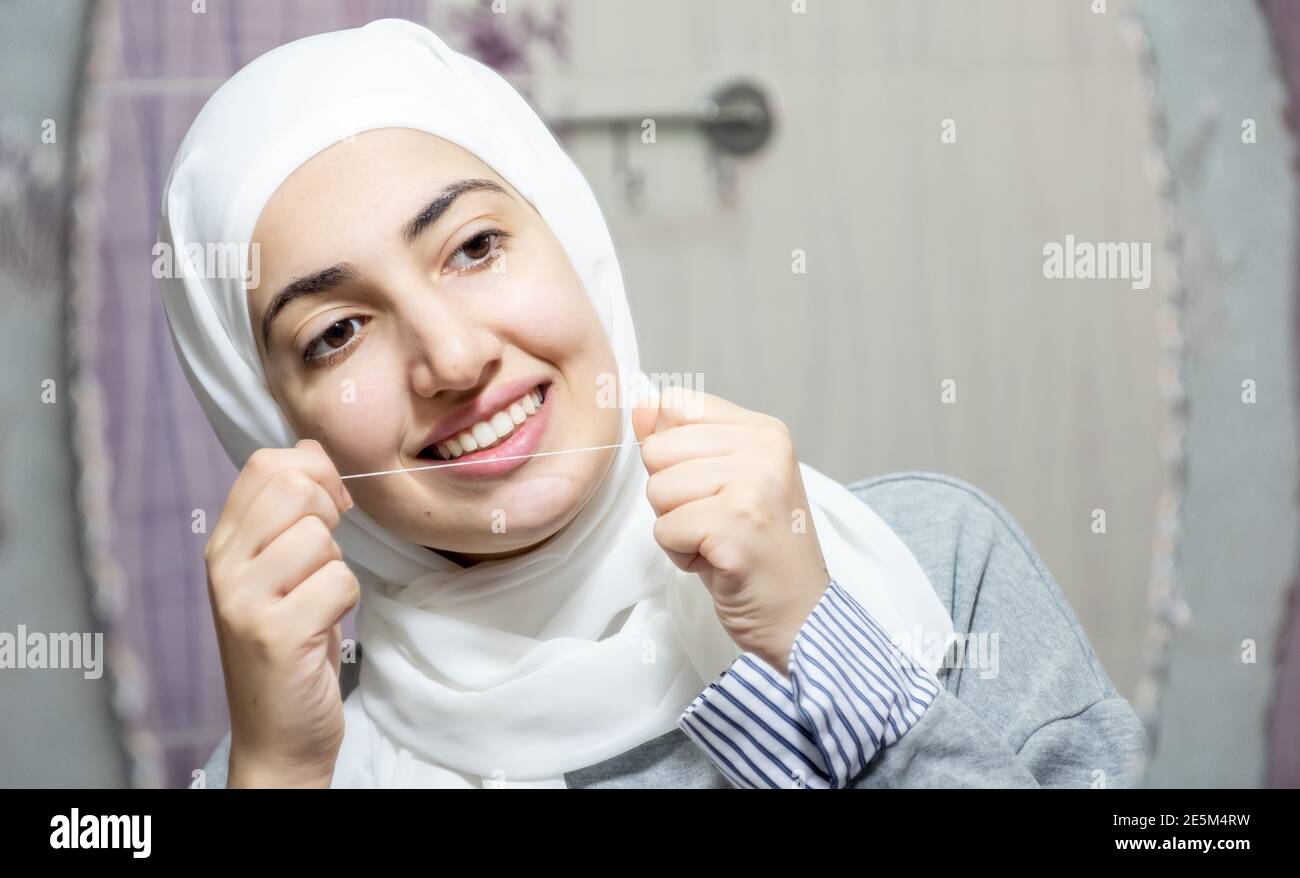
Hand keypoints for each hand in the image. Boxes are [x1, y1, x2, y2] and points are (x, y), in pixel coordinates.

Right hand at [203, 439, 358, 787]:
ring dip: (338, 568)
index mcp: (222, 544)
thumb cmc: (289, 643)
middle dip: (330, 514)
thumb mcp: (279, 570)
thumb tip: (310, 449)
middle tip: (324, 558)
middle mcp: (223, 567)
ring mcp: (244, 601)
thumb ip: (287, 512)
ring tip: (316, 602)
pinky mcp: (276, 634)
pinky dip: (346, 602)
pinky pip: (339, 582)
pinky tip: (323, 628)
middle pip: (294, 488)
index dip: (314, 472)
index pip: (264, 464)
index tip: (329, 507)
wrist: (278, 733)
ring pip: (321, 538)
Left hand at [632, 387, 829, 676]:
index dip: (672, 454)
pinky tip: (718, 562)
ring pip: (657, 490)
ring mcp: (755, 486)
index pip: (676, 404)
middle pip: (658, 450)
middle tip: (714, 523)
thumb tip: (640, 405)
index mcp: (764, 431)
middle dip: (670, 497)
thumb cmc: (759, 552)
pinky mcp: (738, 526)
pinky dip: (681, 556)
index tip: (709, 489)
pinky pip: (665, 529)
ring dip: (676, 528)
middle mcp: (765, 450)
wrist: (800, 616)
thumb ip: (680, 441)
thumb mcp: (722, 484)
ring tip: (717, 542)